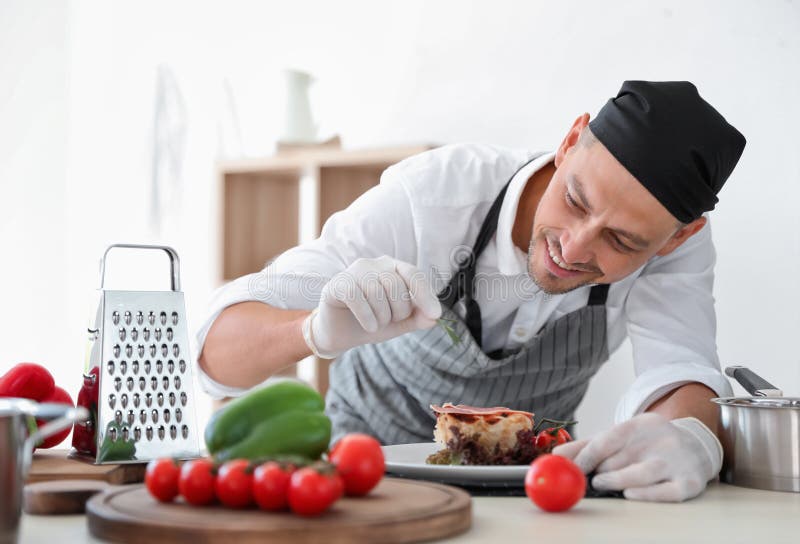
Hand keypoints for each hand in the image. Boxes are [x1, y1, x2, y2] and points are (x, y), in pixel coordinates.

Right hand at [303, 256, 441, 357]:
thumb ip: (418, 318)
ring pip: (376, 291)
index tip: (435, 314)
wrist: (340, 336)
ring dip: (381, 317)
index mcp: (392, 268)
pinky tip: (368, 326)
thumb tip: (435, 316)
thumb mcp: (399, 323)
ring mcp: (353, 272)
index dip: (425, 294)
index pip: (413, 274)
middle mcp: (373, 264)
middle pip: (395, 284)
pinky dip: (367, 317)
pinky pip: (356, 297)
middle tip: (389, 322)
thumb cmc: (371, 322)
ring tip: (376, 325)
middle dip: (398, 311)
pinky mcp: (336, 284)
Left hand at [552, 413, 722, 501]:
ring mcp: (678, 461)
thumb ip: (589, 445)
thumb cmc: (649, 444)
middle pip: (623, 457)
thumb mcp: (622, 436)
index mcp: (642, 424)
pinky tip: (630, 494)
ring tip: (602, 484)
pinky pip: (667, 492)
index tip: (570, 468)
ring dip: (618, 480)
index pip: (610, 438)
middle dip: (600, 470)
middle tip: (584, 479)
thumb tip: (556, 455)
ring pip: (643, 473)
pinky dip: (647, 495)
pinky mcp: (690, 482)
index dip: (587, 455)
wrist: (697, 445)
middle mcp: (662, 439)